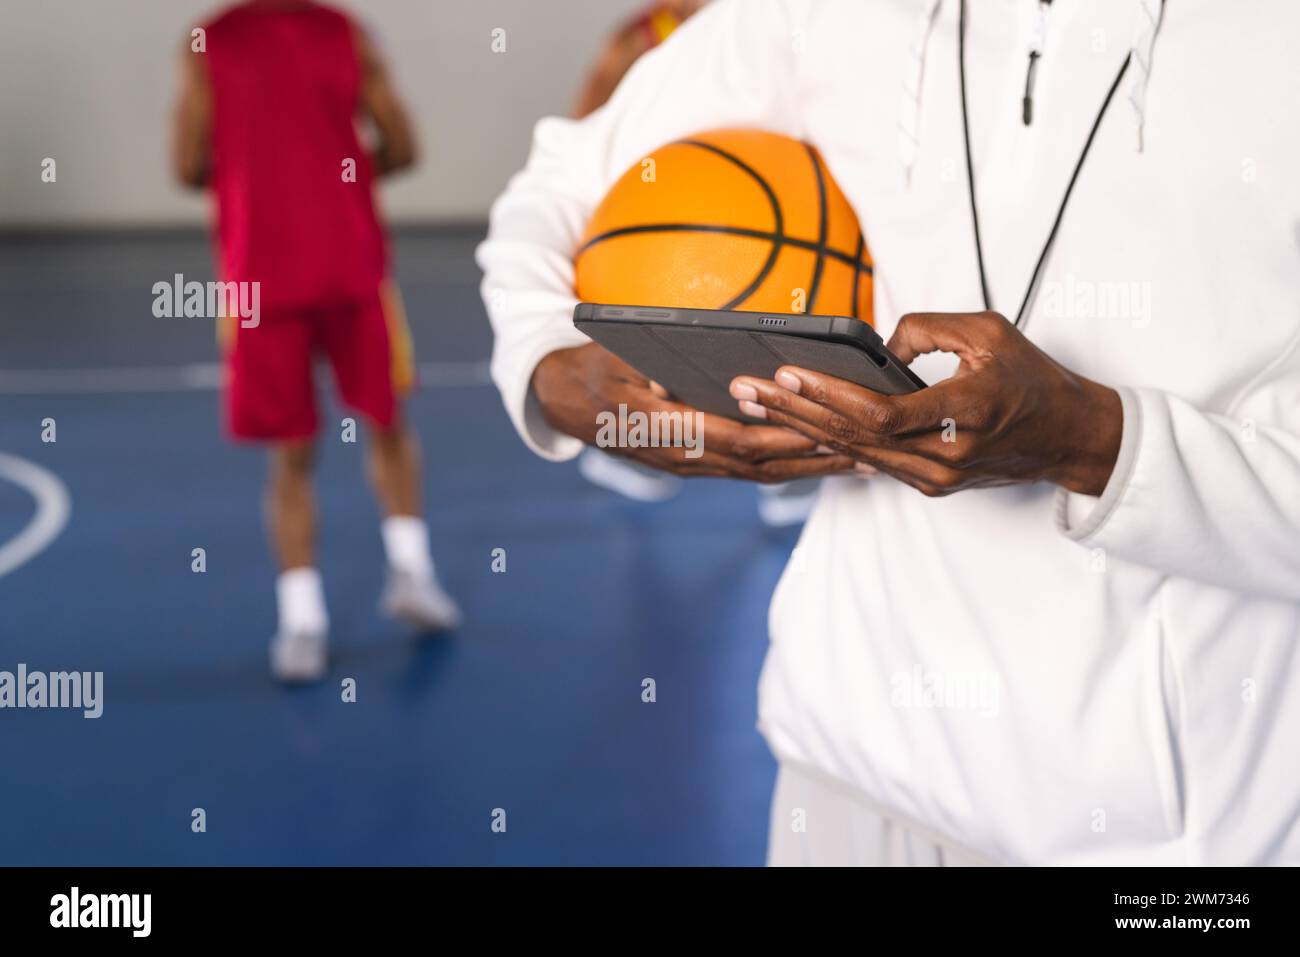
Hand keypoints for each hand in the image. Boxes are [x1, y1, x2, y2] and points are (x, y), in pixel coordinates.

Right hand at [532, 343, 856, 481]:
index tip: (825, 429)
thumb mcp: (626, 355)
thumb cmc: (598, 366)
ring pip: (760, 474)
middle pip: (759, 465)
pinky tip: (825, 457)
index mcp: (662, 428)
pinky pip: (750, 470)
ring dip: (813, 469)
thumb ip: (669, 364)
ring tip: (864, 461)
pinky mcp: (698, 466)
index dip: (780, 437)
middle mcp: (681, 457)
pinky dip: (791, 466)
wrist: (565, 402)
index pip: (733, 439)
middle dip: (816, 460)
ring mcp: (689, 467)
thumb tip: (723, 360)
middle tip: (869, 452)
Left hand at [728, 311, 1122, 496]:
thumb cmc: (1033, 379)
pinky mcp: (931, 485)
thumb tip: (875, 347)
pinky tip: (795, 427)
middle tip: (746, 390)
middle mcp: (947, 455)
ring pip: (856, 453)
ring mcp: (937, 477)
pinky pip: (871, 462)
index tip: (787, 373)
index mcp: (965, 412)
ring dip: (802, 428)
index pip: (881, 411)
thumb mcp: (989, 331)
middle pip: (854, 436)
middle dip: (794, 411)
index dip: (828, 395)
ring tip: (757, 405)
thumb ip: (926, 329)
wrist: (1070, 437)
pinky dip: (832, 442)